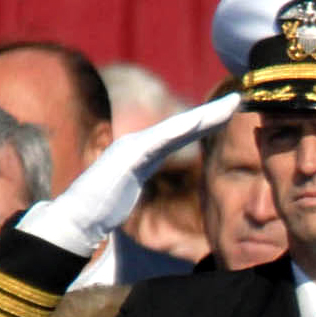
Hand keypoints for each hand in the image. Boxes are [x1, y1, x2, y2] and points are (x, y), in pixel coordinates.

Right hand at [20, 93, 241, 255]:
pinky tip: (196, 123)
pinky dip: (177, 131)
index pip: (182, 134)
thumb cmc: (102, 207)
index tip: (230, 111)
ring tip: (226, 107)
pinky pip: (158, 142)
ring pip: (174, 129)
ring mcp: (132, 148)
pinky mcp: (127, 158)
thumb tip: (149, 177)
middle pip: (183, 126)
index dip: (206, 122)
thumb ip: (140, 174)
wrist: (77, 217)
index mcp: (144, 152)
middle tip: (237, 99)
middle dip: (211, 113)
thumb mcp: (130, 188)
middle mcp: (139, 144)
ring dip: (201, 117)